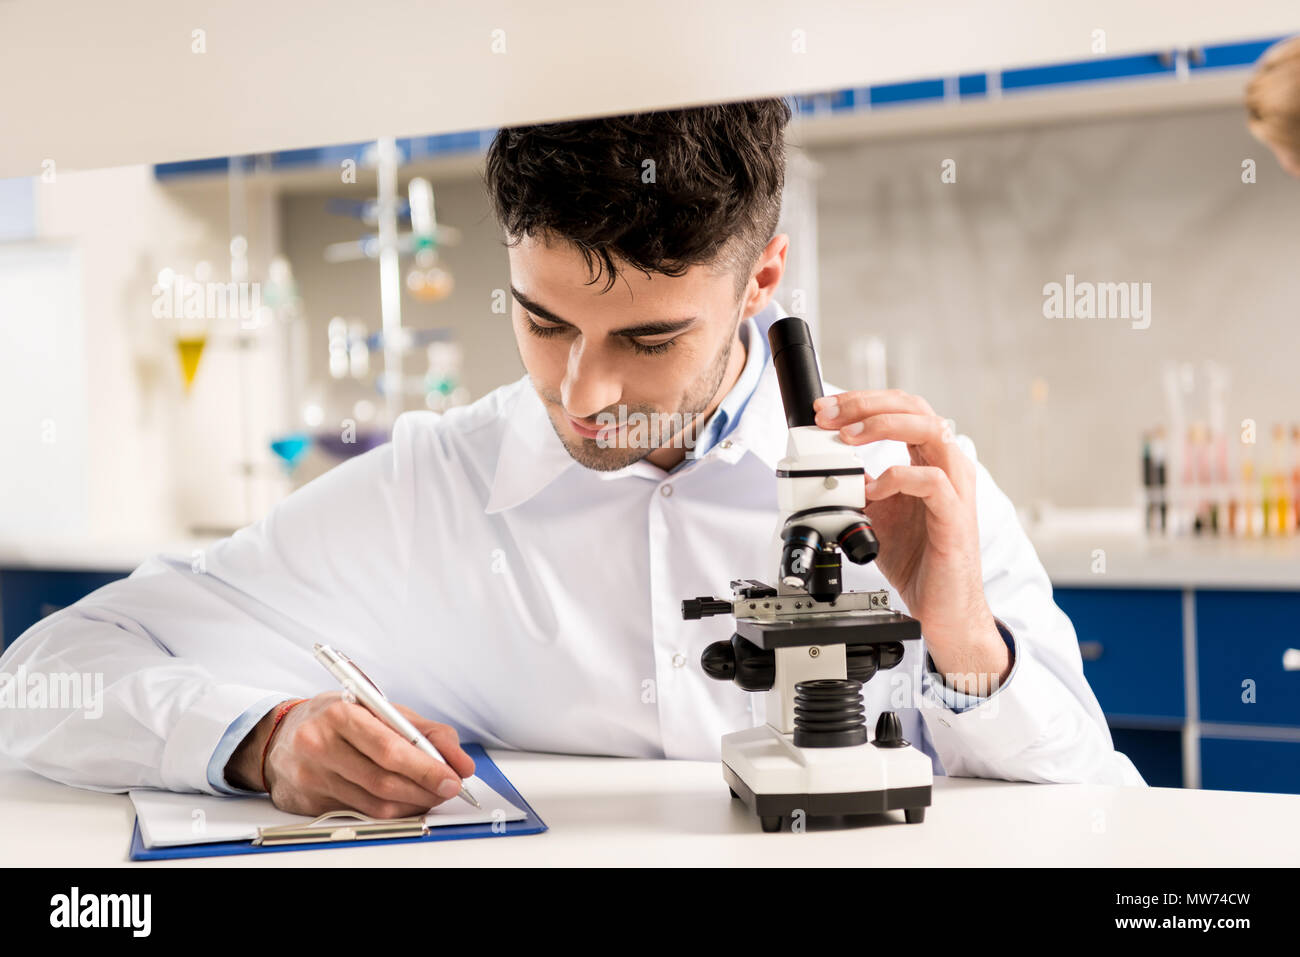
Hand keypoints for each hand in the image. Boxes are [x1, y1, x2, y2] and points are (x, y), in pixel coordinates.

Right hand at [226, 691, 475, 817]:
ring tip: (431, 795)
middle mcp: (320, 746)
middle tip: (449, 788)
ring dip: (412, 803)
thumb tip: (460, 761)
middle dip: (425, 788)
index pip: (390, 748)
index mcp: (339, 714)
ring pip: (375, 803)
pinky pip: (362, 814)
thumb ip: (424, 731)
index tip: (453, 776)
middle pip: (383, 780)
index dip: (426, 767)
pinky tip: (405, 801)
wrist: (280, 735)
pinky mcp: (309, 803)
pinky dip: (391, 811)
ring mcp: (312, 778)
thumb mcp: (378, 709)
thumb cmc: (336, 718)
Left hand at [811, 389, 1008, 684]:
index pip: (900, 408)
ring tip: (849, 437)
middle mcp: (946, 466)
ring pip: (930, 429)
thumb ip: (859, 485)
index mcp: (928, 460)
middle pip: (914, 407)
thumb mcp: (876, 513)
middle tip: (829, 414)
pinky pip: (933, 480)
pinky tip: (874, 491)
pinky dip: (898, 478)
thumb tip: (829, 465)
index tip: (824, 409)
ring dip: (883, 426)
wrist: (940, 607)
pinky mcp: (955, 516)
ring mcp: (955, 488)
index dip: (862, 401)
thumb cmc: (918, 560)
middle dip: (866, 403)